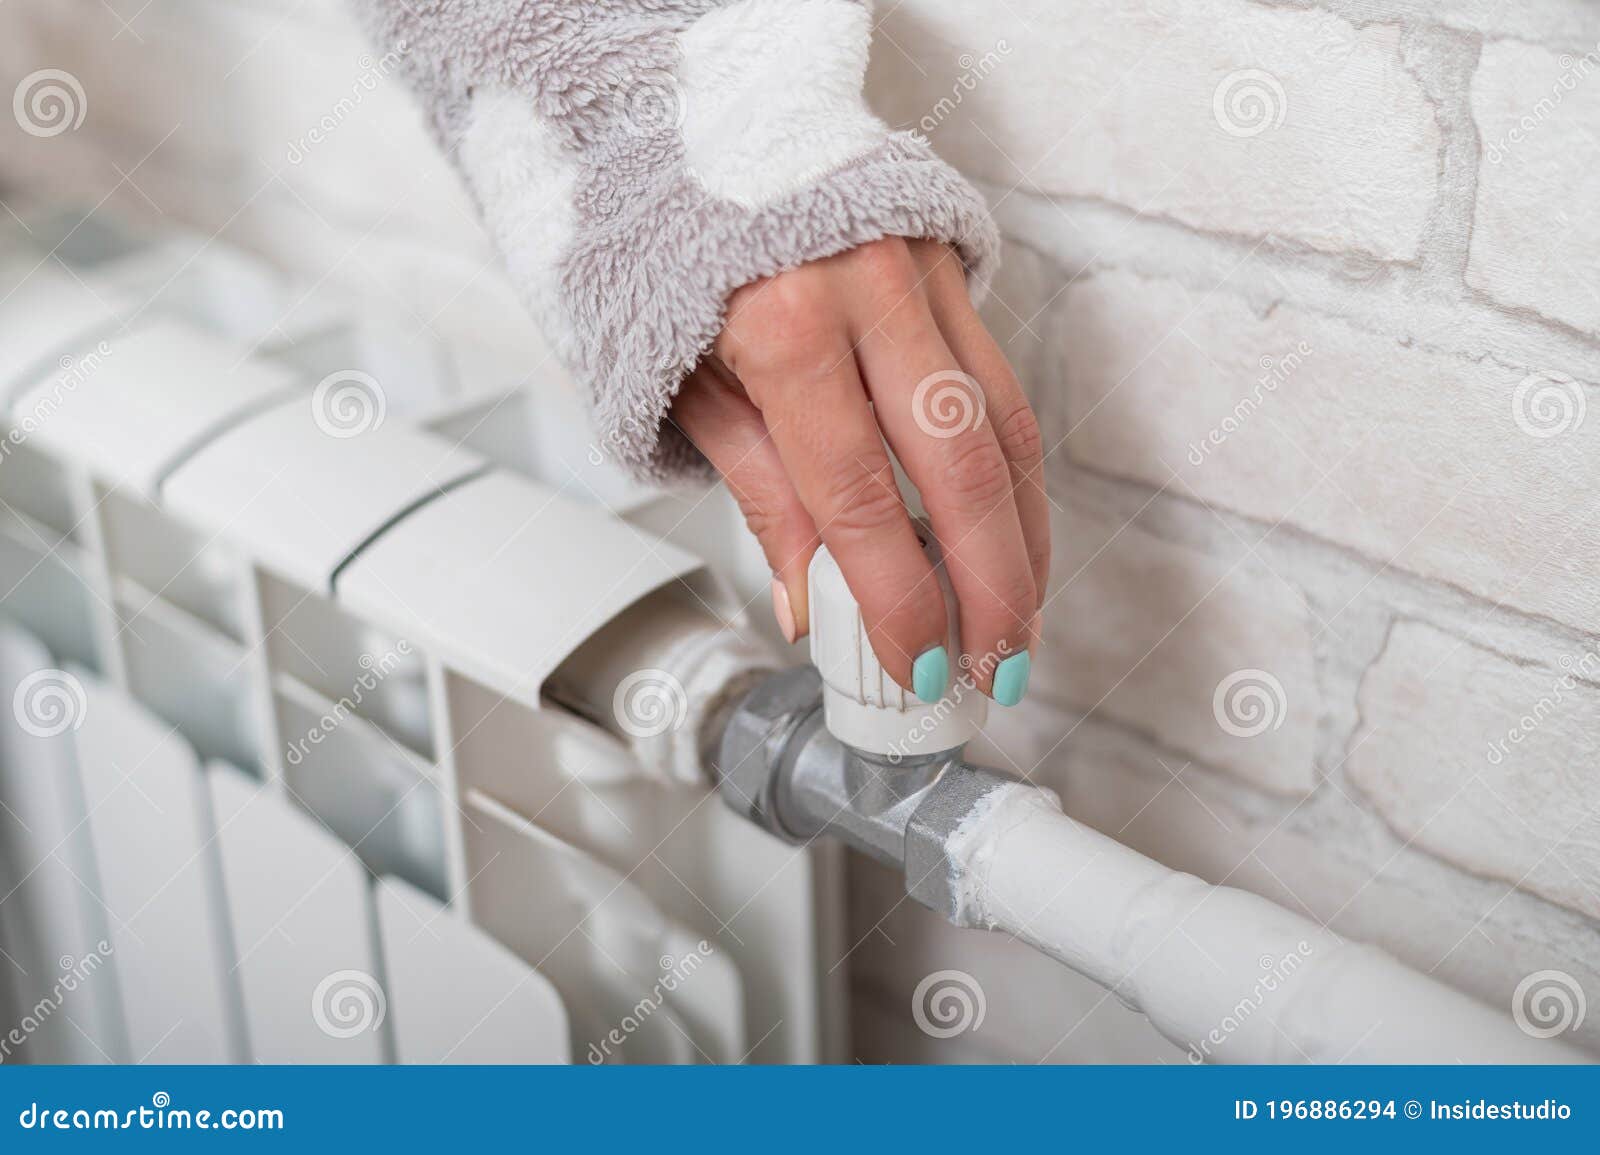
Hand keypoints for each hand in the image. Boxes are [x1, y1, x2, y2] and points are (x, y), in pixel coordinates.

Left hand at [668, 238, 1048, 705]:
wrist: (689, 126)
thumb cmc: (669, 256)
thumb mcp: (686, 385)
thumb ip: (761, 494)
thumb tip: (809, 604)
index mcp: (782, 321)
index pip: (857, 494)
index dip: (897, 595)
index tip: (915, 663)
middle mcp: (866, 289)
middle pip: (961, 466)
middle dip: (990, 583)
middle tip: (994, 660)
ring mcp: (920, 269)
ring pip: (1005, 425)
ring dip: (1023, 536)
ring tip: (1019, 617)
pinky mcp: (951, 264)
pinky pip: (1002, 383)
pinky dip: (1015, 473)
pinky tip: (1014, 533)